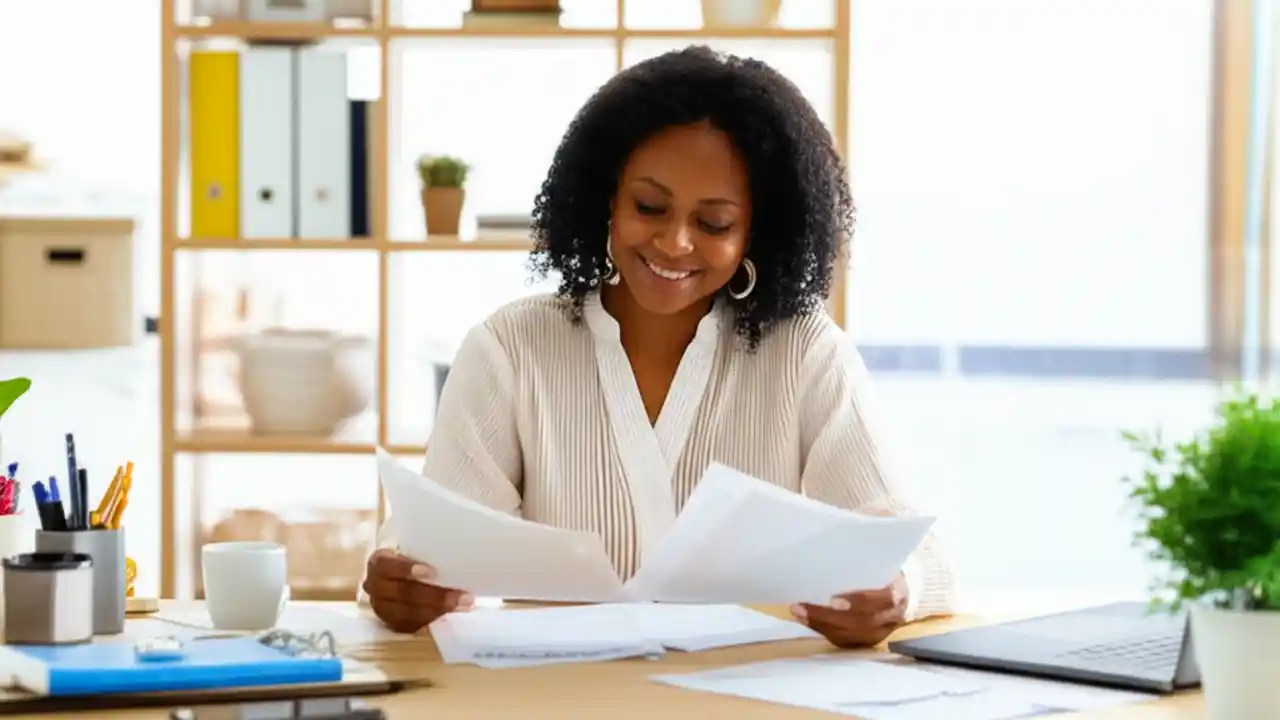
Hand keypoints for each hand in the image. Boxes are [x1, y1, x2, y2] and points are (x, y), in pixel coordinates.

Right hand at [362, 549, 474, 633]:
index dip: (407, 570)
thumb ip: (425, 553)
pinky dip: (435, 618)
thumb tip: (457, 554)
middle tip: (461, 595)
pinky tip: (453, 611)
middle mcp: (374, 587)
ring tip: (464, 604)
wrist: (397, 576)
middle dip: (434, 596)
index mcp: (378, 563)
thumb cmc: (410, 558)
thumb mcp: (412, 550)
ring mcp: (381, 608)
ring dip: (439, 610)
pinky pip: (413, 625)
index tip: (432, 572)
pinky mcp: (392, 623)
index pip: (387, 566)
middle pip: (403, 594)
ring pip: (409, 613)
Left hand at [791, 572, 908, 647]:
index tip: (832, 599)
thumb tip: (825, 557)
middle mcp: (890, 617)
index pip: (881, 600)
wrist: (904, 594)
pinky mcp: (869, 642)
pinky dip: (824, 632)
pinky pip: (844, 642)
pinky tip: (808, 622)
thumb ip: (861, 567)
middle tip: (800, 607)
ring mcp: (880, 633)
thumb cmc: (884, 574)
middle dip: (826, 616)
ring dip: (820, 625)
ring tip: (798, 614)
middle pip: (860, 622)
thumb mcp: (880, 566)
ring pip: (849, 635)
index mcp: (896, 594)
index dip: (857, 601)